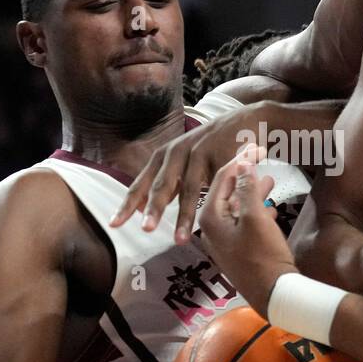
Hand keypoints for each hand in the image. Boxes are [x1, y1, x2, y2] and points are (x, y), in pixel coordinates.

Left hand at [111, 103, 266, 241]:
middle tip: (146, 230)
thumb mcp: (185, 162)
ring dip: (184, 216)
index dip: (128, 204)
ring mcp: (199, 152)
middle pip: (161, 185)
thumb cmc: (213, 147)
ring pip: (189, 189)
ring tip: (179, 240)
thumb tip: (142, 208)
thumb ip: (168, 184)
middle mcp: (177, 152)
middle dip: (153, 209)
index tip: (114, 224)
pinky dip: (212, 206)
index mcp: (165, 156)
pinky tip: (207, 222)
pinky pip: (216, 186)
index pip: (142, 184)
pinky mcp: (221, 155)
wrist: (248, 122)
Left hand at [194, 145, 296, 314]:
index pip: (222, 178)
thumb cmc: (263, 254)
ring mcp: (222, 242)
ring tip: (270, 182)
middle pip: (227, 193)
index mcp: (210, 217)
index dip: (241, 160)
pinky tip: (272, 210)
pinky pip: (242, 225)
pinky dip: (255, 214)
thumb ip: (247, 189)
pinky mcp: (236, 252)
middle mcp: (210, 229)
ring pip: (236, 209)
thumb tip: (242, 165)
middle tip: (263, 159)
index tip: (257, 146)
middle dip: (246, 177)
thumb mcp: (255, 217)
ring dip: (252, 195)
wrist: (274, 294)